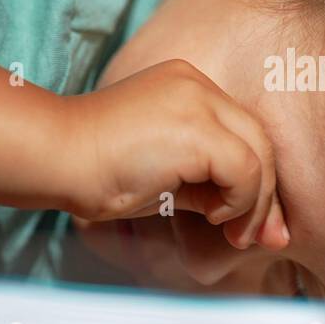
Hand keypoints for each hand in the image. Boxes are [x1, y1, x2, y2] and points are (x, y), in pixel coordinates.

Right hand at [61, 59, 288, 250]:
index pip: (242, 131)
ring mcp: (198, 101)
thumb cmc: (98, 172)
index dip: (257, 180)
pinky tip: (212, 217)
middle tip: (266, 239)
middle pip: (258, 139)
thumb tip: (252, 222)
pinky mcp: (197, 129)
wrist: (56, 159)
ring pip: (259, 154)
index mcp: (188, 85)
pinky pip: (245, 169)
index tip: (253, 224)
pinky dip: (240, 201)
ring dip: (256, 203)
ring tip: (236, 236)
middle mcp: (197, 84)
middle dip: (267, 195)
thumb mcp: (165, 173)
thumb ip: (207, 183)